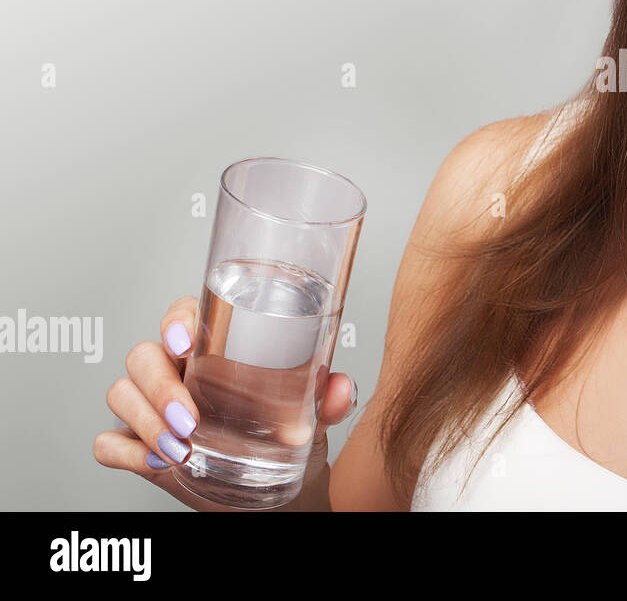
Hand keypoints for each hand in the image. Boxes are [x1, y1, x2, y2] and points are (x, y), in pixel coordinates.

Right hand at [93, 295, 356, 510]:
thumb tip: (342, 389)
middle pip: (143, 356)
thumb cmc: (288, 431)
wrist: (281, 489)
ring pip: (121, 393)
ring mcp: (152, 406)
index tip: (186, 340)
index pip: (183, 314)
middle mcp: (177, 369)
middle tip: (190, 418)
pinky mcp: (138, 445)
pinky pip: (108, 442)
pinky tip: (156, 462)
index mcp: (214, 346)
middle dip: (160, 386)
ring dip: (146, 421)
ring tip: (181, 448)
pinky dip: (126, 450)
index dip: (176, 320)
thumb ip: (327, 398)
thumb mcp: (312, 412)